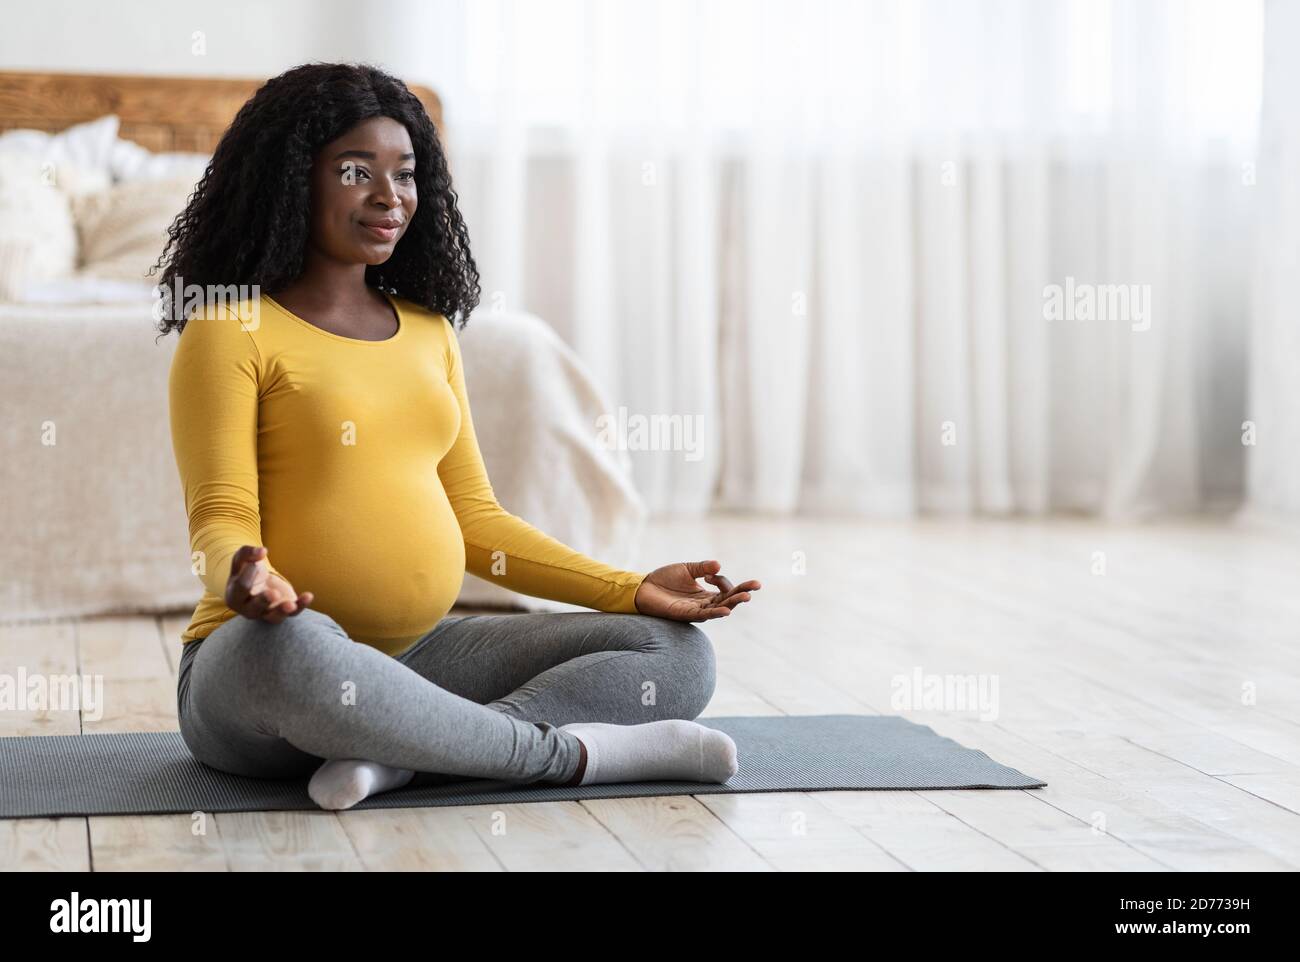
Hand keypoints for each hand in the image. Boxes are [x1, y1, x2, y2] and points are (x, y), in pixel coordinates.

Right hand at [224, 545, 314, 623]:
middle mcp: (248, 609)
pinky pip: (293, 613)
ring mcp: (266, 613)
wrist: (257, 582)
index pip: (241, 587)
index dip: (249, 575)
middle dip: (264, 601)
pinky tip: (308, 596)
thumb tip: (262, 551)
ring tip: (291, 605)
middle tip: (273, 594)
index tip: (255, 563)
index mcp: (234, 596)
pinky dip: (301, 605)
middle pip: (255, 608)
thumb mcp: (242, 559)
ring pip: (274, 617)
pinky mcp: (283, 611)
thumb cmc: (246, 570)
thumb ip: (248, 553)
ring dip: (283, 611)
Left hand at [633, 559, 760, 621]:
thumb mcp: (687, 569)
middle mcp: (703, 604)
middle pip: (727, 600)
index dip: (724, 581)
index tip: (712, 573)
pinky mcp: (684, 614)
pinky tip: (726, 610)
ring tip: (745, 597)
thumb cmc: (663, 579)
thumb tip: (719, 565)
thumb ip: (702, 568)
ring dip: (732, 602)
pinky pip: (703, 615)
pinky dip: (715, 613)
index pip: (725, 590)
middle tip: (754, 587)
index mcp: (705, 594)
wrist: (642, 588)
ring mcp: (695, 610)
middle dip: (741, 593)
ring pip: (719, 608)